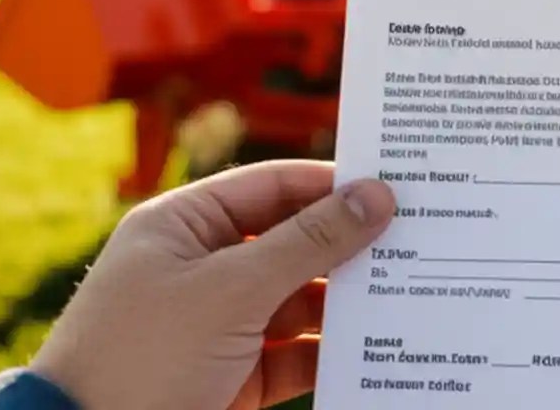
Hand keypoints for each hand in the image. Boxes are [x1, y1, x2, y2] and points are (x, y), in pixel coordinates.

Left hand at [30, 161, 395, 409]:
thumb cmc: (142, 357)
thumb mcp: (231, 290)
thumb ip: (309, 241)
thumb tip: (376, 195)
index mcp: (183, 226)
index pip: (272, 187)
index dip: (332, 185)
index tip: (396, 187)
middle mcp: (202, 268)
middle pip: (293, 243)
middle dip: (349, 247)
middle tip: (417, 240)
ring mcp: (219, 324)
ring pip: (300, 301)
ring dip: (347, 303)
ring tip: (409, 293)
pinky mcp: (234, 375)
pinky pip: (296, 355)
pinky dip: (333, 353)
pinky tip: (378, 347)